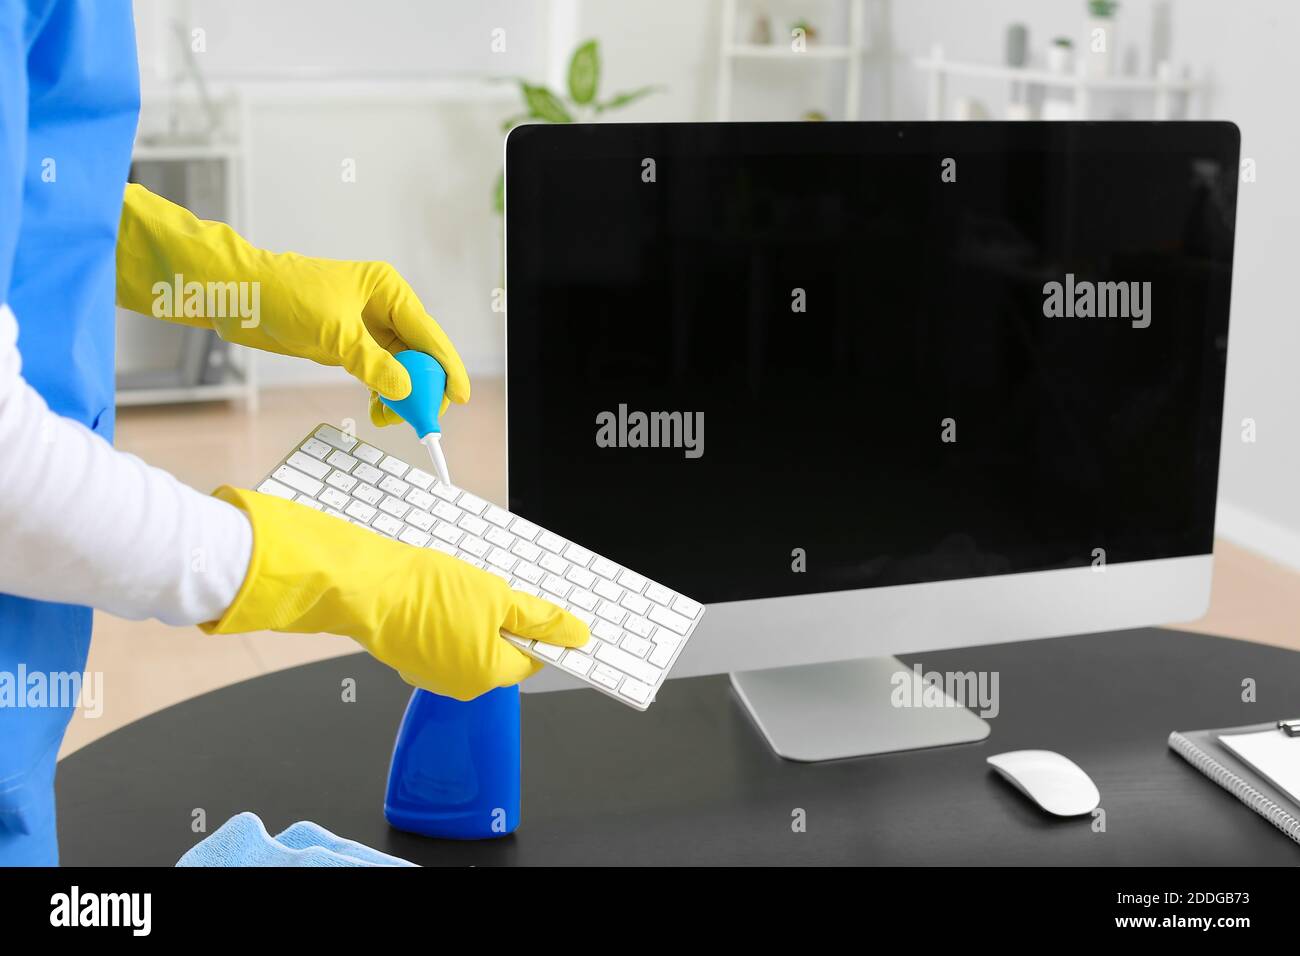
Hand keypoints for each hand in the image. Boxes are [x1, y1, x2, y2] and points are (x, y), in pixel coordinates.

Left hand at [117, 184, 469, 425]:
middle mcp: (383, 308)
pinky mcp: (348, 345)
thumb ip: (372, 363)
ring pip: (400, 369)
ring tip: (390, 420)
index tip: (458, 396)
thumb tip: (404, 389)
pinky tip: (379, 412)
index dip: (446, 366)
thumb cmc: (282, 294)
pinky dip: (381, 395)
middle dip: (422, 387)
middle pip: (419, 355)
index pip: (429, 333)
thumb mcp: (332, 332)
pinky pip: (378, 375)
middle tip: (421, 418)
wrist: (238, 295)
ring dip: (400, 396)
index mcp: (388, 290)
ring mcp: (366, 328)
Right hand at [203, 487, 588, 699]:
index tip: (535, 606)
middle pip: (502, 651)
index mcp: (488, 674)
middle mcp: (462, 684)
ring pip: (471, 643)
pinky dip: (448, 619)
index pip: (532, 656)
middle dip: (503, 620)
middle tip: (493, 589)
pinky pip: (444, 640)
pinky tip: (438, 596)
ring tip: (462, 588)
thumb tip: (575, 633)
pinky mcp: (411, 658)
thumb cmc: (426, 592)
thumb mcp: (498, 596)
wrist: (366, 589)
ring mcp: (433, 674)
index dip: (538, 628)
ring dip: (476, 617)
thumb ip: (539, 618)